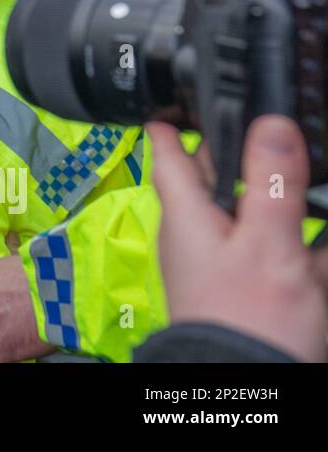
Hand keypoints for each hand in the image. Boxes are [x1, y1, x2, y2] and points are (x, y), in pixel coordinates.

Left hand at [150, 116, 326, 362]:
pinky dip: (293, 230)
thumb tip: (271, 124)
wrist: (249, 386)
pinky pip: (267, 245)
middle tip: (260, 126)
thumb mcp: (268, 245)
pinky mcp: (246, 285)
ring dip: (267, 189)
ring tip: (297, 166)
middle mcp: (197, 234)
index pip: (168, 152)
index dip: (173, 119)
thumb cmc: (246, 326)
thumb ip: (272, 185)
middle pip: (209, 177)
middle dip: (231, 151)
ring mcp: (221, 261)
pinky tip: (314, 229)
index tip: (179, 95)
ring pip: (243, 210)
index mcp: (187, 215)